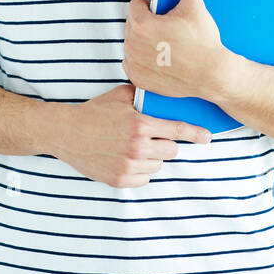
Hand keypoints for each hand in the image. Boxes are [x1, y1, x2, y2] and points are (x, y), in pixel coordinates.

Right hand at [53, 83, 210, 188]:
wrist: (66, 133)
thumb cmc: (93, 112)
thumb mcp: (119, 96)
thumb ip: (143, 96)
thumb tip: (163, 93)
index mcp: (140, 125)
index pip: (177, 130)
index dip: (196, 134)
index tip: (207, 137)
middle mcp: (137, 147)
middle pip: (171, 151)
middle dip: (165, 144)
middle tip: (150, 138)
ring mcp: (128, 166)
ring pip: (158, 166)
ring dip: (152, 158)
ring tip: (132, 148)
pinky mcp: (120, 180)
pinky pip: (144, 179)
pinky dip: (140, 171)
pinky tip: (125, 159)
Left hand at [122, 0, 231, 100]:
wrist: (214, 75)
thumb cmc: (204, 41)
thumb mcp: (194, 6)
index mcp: (142, 24)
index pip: (136, 6)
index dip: (152, 9)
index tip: (167, 17)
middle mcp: (132, 44)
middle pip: (132, 24)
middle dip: (147, 24)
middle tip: (170, 33)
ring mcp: (134, 63)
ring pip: (131, 43)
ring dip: (143, 42)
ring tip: (167, 46)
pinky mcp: (138, 79)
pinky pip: (131, 63)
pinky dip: (142, 62)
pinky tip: (160, 61)